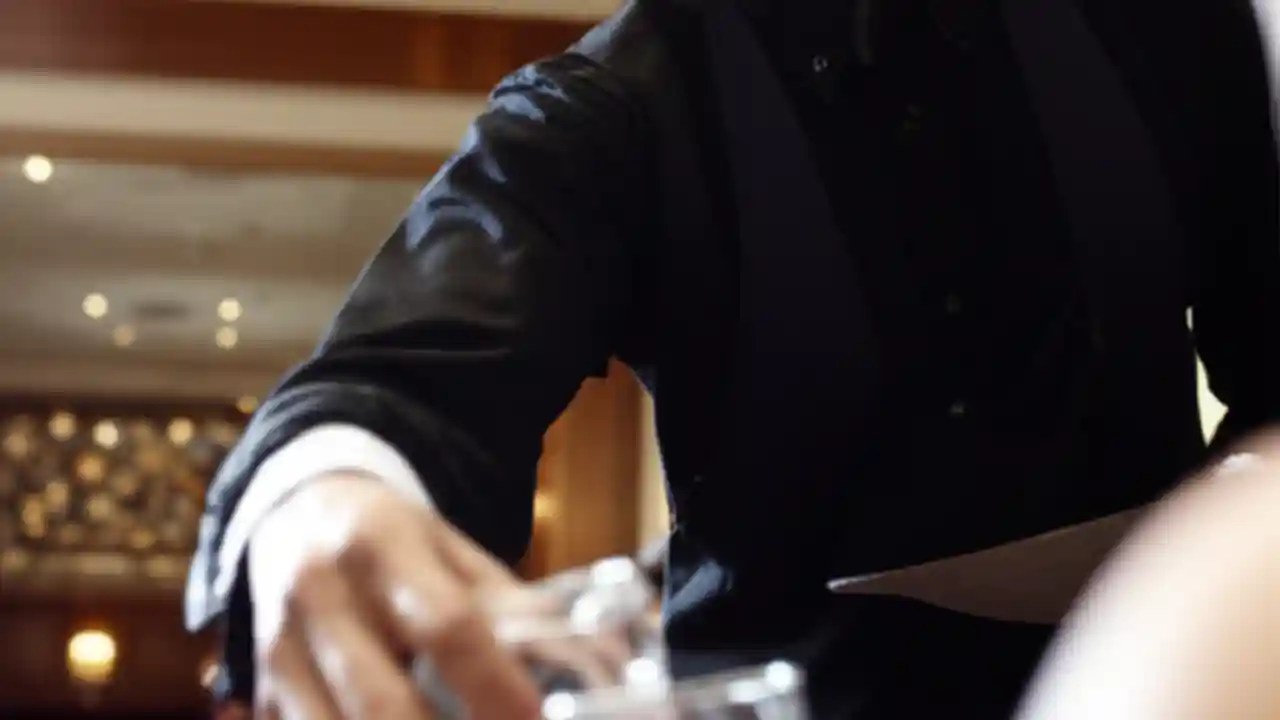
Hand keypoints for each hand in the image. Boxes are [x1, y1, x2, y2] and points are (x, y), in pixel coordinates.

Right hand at [248, 474, 541, 719]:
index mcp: (381, 544)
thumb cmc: (392, 538)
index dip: (493, 683)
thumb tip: (591, 661)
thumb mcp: (451, 550)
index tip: (533, 719)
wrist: (295, 511)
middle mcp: (320, 595)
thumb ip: (510, 606)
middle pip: (381, 701)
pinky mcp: (263, 693)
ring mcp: (280, 650)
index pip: (445, 624)